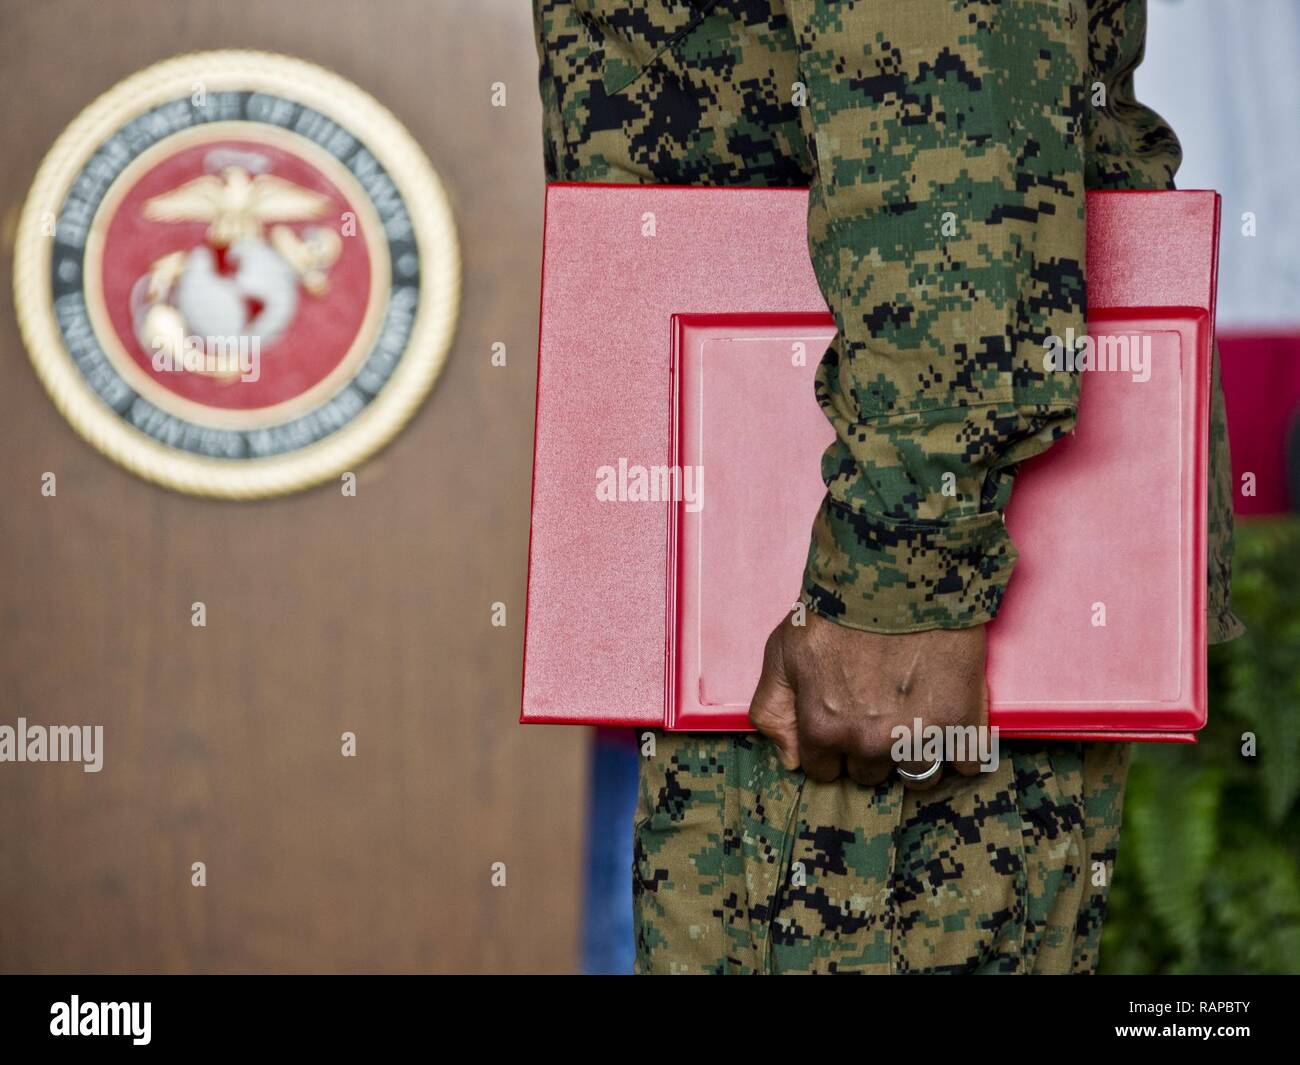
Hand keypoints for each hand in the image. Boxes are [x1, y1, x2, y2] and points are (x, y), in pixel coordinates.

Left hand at [748, 613, 987, 788]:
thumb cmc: (837, 608)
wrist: (898, 572)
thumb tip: (789, 759)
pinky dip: (963, 746)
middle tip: (882, 709)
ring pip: (920, 775)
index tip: (845, 721)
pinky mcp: (961, 721)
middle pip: (871, 774)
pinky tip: (952, 718)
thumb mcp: (782, 651)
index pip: (824, 770)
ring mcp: (917, 736)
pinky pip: (967, 762)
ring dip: (917, 751)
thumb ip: (773, 710)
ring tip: (917, 713)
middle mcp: (868, 743)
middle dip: (872, 748)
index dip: (832, 746)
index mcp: (822, 729)